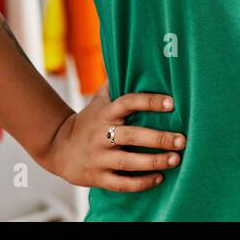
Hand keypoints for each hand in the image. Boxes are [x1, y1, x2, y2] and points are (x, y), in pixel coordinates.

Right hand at [37, 84, 185, 191]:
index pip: (128, 103)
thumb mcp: (99, 100)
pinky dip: (140, 183)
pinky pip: (120, 183)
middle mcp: (101, 135)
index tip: (172, 103)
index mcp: (105, 113)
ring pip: (127, 162)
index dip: (149, 102)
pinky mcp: (97, 177)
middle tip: (182, 140)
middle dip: (159, 139)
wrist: (57, 148)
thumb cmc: (88, 120)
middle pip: (132, 137)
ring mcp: (98, 158)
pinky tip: (159, 178)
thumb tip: (134, 56)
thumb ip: (116, 83)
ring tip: (176, 159)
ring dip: (153, 162)